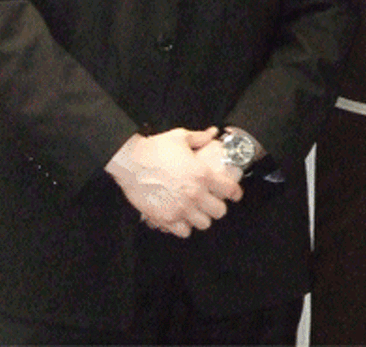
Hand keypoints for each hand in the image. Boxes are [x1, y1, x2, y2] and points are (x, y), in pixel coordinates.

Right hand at [105, 127, 240, 237]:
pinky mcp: (165, 218)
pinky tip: (181, 219)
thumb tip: (212, 132)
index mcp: (203, 175)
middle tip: (211, 202)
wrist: (130, 162)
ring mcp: (180, 208)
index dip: (235, 193)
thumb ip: (200, 137)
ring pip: (203, 224)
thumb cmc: (155, 148)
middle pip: (219, 211)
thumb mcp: (180, 137)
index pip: (230, 190)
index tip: (234, 194)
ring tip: (196, 211)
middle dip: (217, 206)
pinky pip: (183, 232)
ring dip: (201, 218)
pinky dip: (184, 227)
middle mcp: (195, 194)